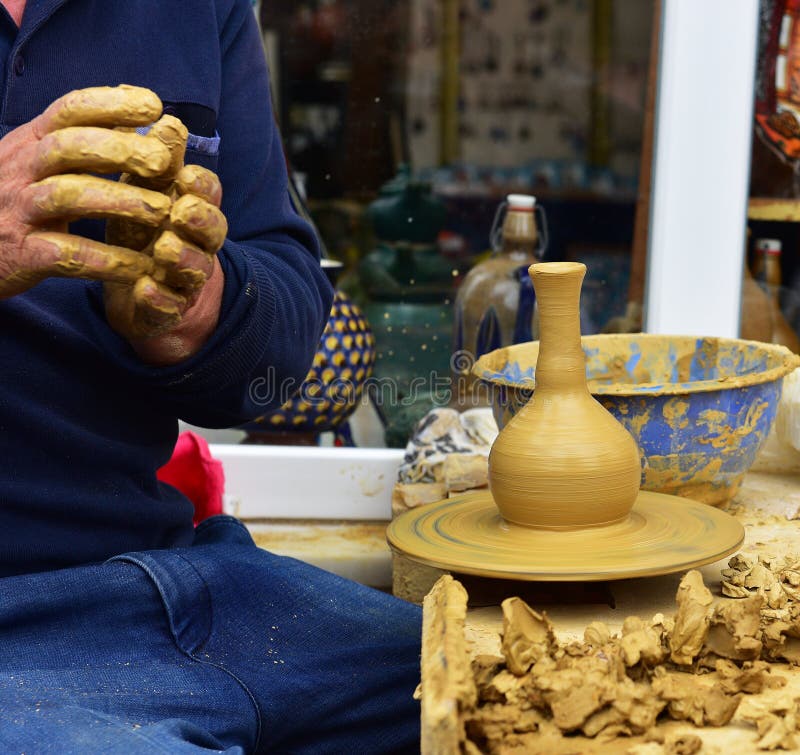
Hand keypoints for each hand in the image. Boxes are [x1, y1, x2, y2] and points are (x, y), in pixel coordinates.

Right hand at [0, 85, 177, 296]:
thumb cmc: (16, 203)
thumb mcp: (41, 164)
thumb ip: (83, 143)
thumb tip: (132, 117)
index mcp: (31, 143)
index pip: (69, 110)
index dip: (111, 104)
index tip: (154, 106)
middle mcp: (21, 170)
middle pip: (68, 146)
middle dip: (118, 149)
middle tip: (162, 161)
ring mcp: (20, 211)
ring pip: (68, 196)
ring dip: (119, 200)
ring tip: (161, 211)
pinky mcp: (24, 254)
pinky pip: (69, 255)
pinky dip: (108, 260)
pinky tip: (142, 267)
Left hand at [104, 117, 228, 364]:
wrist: (140, 292)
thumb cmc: (145, 234)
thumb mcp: (148, 194)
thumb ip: (159, 163)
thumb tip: (169, 118)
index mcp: (194, 212)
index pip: (209, 195)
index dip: (202, 186)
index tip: (184, 175)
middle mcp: (198, 246)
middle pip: (214, 232)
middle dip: (202, 220)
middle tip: (181, 210)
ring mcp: (186, 280)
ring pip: (196, 270)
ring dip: (184, 258)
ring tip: (165, 248)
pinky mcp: (169, 310)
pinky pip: (171, 307)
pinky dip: (160, 299)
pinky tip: (144, 289)